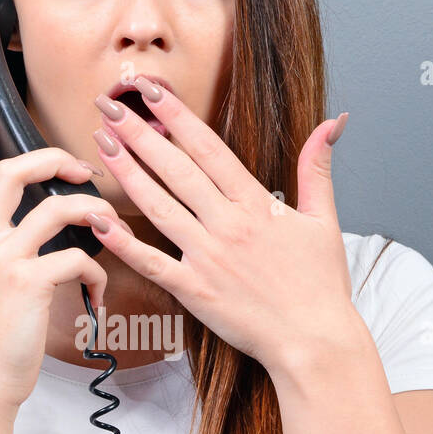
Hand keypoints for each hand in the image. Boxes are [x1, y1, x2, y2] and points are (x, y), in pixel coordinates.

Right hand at [0, 95, 111, 410]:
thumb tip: (35, 226)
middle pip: (13, 171)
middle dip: (54, 159)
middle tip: (82, 169)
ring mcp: (1, 259)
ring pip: (57, 207)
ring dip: (94, 213)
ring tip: (108, 227)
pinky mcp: (28, 281)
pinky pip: (79, 255)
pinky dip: (97, 272)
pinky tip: (97, 294)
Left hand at [89, 76, 357, 377]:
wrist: (315, 342)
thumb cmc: (320, 287)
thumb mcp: (325, 219)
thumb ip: (317, 167)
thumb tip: (333, 121)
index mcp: (257, 204)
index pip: (209, 149)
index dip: (177, 116)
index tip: (150, 91)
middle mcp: (228, 226)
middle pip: (176, 169)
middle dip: (138, 133)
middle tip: (107, 105)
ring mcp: (208, 258)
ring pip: (158, 207)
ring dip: (126, 173)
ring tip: (99, 144)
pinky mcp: (194, 292)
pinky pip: (152, 263)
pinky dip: (124, 243)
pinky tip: (100, 220)